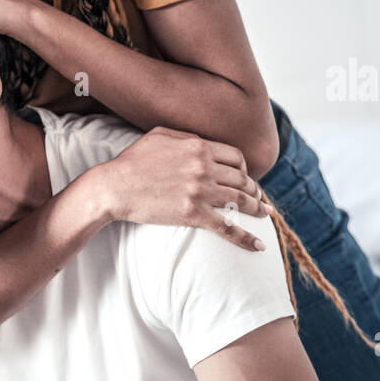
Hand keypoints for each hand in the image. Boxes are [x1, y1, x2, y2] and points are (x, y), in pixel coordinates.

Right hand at [91, 125, 271, 251]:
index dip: (245, 168)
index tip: (245, 177)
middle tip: (259, 197)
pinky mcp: (193, 214)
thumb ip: (185, 135)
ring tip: (265, 214)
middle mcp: (204, 168)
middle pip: (243, 179)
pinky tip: (259, 245)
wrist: (114, 187)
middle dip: (255, 189)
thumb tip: (201, 140)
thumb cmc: (131, 160)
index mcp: (199, 147)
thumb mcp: (159, 135)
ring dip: (257, 208)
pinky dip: (246, 238)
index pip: (236, 157)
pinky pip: (227, 227)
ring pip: (241, 201)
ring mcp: (200, 192)